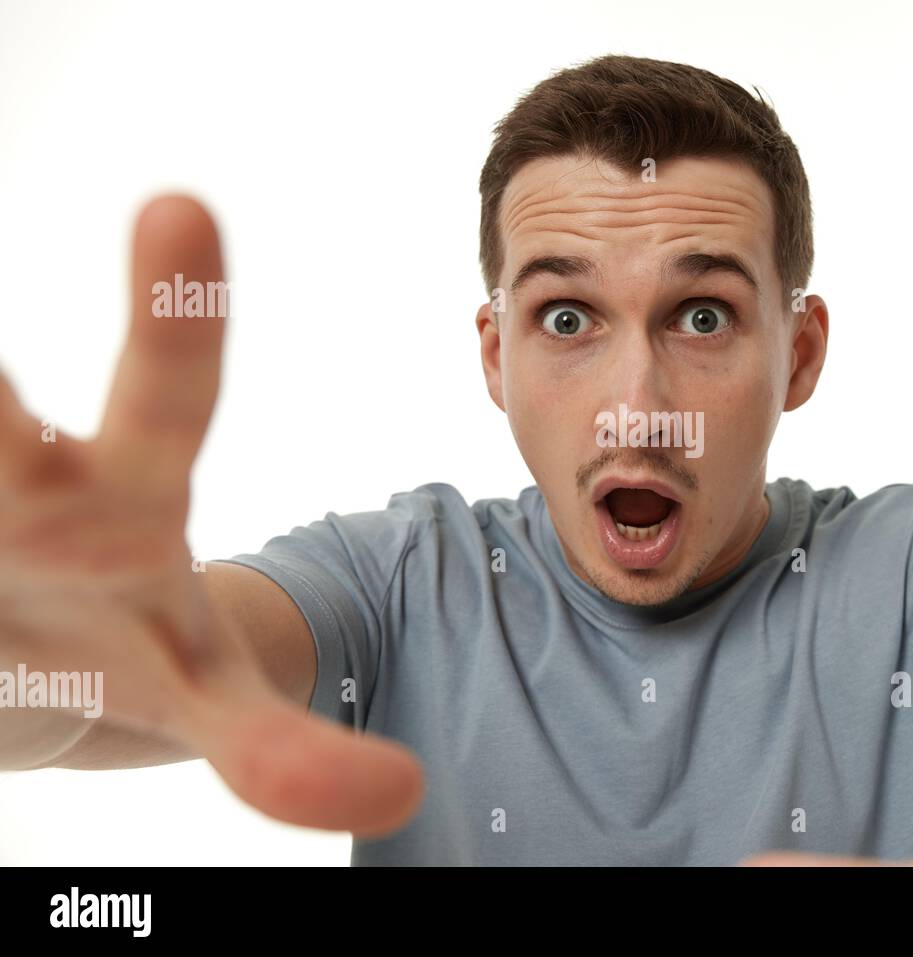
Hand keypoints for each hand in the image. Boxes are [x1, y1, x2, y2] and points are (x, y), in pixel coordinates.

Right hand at [0, 195, 422, 836]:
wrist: (20, 658)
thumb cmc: (121, 654)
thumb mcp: (205, 698)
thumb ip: (284, 752)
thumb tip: (398, 797)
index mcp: (122, 502)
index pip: (163, 406)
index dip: (177, 323)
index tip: (181, 206)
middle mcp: (26, 485)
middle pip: (4, 430)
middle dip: (0, 404)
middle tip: (69, 297)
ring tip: (0, 403)